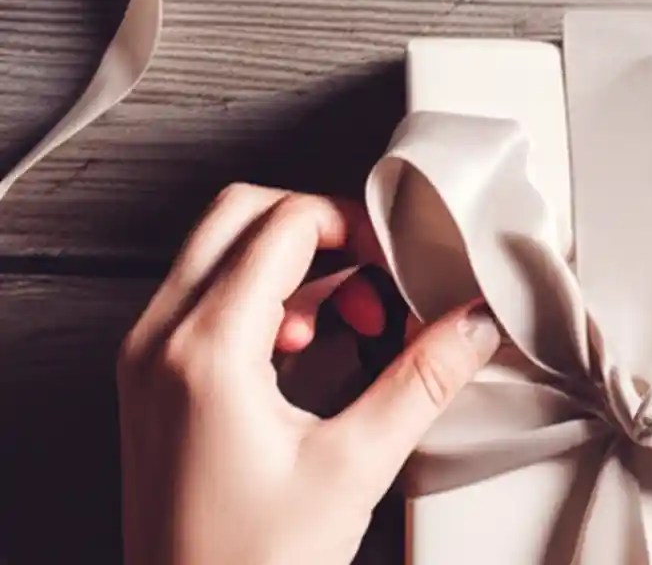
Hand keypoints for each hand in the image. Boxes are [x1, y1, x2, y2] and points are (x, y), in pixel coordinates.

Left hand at [116, 184, 500, 564]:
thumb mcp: (356, 468)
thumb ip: (423, 381)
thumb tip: (472, 325)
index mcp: (206, 350)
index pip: (283, 225)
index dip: (354, 225)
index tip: (397, 257)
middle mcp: (160, 340)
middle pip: (239, 214)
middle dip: (318, 224)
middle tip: (374, 264)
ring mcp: (147, 360)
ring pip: (218, 252)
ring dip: (292, 261)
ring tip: (352, 311)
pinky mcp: (152, 383)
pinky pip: (204, 299)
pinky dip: (262, 296)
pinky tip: (309, 344)